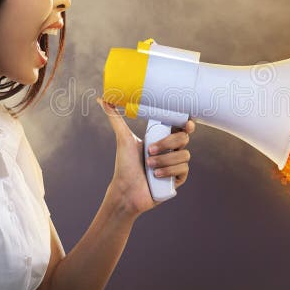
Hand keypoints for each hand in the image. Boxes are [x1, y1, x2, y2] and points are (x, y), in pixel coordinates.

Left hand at [95, 97, 194, 217]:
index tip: (186, 121)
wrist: (125, 191)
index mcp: (162, 138)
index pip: (181, 126)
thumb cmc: (124, 165)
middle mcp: (171, 150)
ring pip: (184, 155)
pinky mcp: (178, 179)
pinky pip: (183, 169)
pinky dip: (169, 171)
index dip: (187, 122)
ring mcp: (176, 164)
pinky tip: (156, 175)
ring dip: (165, 160)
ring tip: (149, 166)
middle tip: (150, 149)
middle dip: (168, 143)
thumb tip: (102, 98)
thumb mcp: (122, 138)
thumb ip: (114, 117)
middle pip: (184, 138)